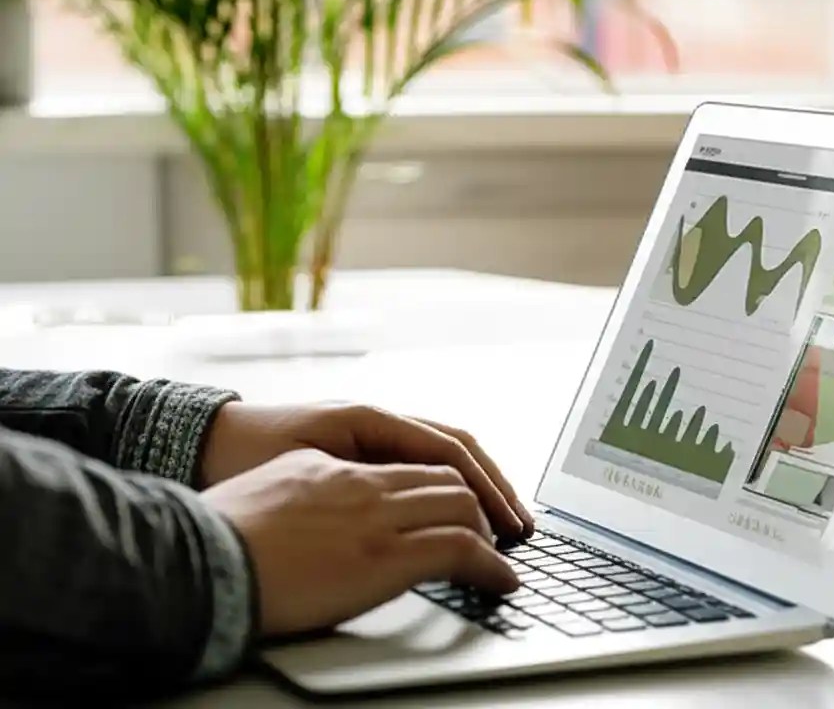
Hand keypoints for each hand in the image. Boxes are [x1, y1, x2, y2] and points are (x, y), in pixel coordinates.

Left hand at [201, 402, 532, 537]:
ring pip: (443, 455)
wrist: (198, 440)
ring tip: (504, 522)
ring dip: (478, 486)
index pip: (448, 449)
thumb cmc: (243, 454)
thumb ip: (358, 482)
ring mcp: (372, 434)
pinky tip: (459, 513)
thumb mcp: (303, 469)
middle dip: (495, 487)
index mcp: (369, 418)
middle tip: (522, 527)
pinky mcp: (362, 452)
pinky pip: (420, 465)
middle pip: (457, 448)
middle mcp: (378, 421)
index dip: (484, 487)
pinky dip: (449, 487)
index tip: (506, 524)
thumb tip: (415, 502)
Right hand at [202, 448, 519, 636]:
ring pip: (460, 505)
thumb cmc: (216, 539)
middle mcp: (361, 481)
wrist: (195, 560)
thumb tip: (319, 521)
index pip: (410, 458)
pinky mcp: (385, 554)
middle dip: (480, 501)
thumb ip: (304, 498)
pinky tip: (501, 580)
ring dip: (489, 530)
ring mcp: (375, 515)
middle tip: (497, 529)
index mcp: (332, 466)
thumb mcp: (266, 496)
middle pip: (446, 474)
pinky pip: (460, 548)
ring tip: (500, 555)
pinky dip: (491, 564)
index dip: (445, 483)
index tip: (461, 503)